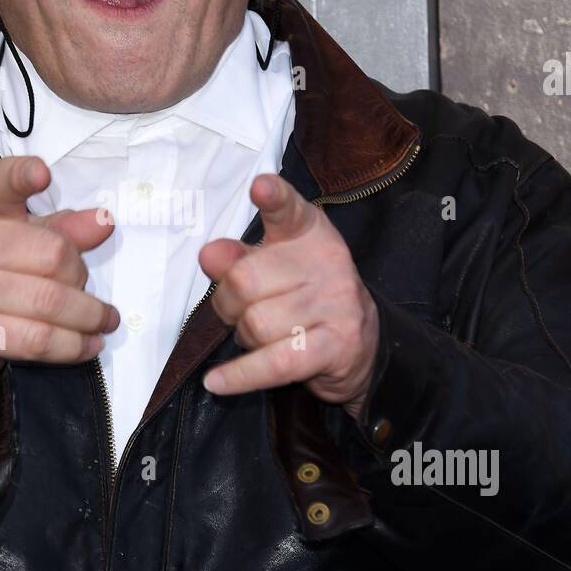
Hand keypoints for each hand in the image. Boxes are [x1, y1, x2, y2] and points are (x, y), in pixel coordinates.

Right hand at [0, 155, 118, 434]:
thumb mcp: (18, 243)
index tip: (42, 173)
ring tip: (104, 322)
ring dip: (89, 316)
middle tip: (84, 289)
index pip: (1, 185)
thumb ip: (61, 229)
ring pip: (51, 301)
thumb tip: (103, 221)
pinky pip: (39, 339)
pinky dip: (73, 346)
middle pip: (54, 254)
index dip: (22, 177)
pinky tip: (89, 345)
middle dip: (81, 276)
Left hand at [198, 173, 378, 419]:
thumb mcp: (272, 268)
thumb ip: (238, 259)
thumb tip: (210, 255)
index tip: (260, 188)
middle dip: (229, 303)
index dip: (274, 198)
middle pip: (245, 280)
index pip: (288, 209)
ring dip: (246, 338)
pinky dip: (240, 376)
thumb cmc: (304, 298)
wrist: (361, 346)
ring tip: (264, 336)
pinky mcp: (336, 347)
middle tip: (243, 310)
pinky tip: (215, 382)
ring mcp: (336, 304)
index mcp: (308, 232)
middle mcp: (328, 262)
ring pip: (255, 325)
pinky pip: (275, 363)